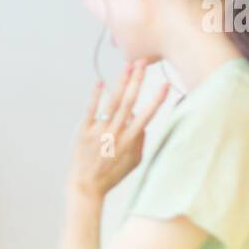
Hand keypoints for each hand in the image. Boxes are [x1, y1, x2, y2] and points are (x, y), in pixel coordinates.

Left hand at [67, 59, 168, 198]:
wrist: (87, 185)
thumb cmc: (113, 173)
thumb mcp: (134, 161)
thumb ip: (140, 140)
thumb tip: (138, 119)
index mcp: (129, 142)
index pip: (146, 116)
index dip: (156, 100)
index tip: (165, 85)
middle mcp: (115, 134)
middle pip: (128, 103)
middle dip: (137, 81)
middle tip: (143, 63)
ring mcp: (98, 132)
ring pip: (112, 103)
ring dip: (121, 83)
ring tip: (128, 66)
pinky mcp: (83, 132)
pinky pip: (90, 110)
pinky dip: (95, 96)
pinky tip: (100, 82)